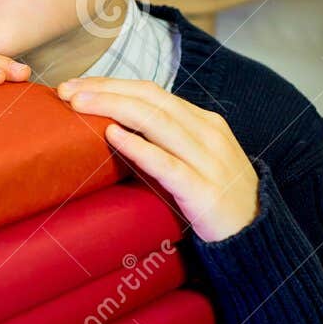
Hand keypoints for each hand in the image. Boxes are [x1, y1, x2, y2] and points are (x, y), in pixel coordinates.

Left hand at [57, 77, 259, 241]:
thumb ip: (164, 142)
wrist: (255, 238)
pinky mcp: (203, 191)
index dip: (112, 84)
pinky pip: (168, 164)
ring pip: (158, 122)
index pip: (152, 92)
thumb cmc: (214, 200)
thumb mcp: (194, 160)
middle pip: (151, 99)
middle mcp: (207, 133)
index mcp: (203, 122)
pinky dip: (139, 147)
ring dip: (114, 108)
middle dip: (106, 89)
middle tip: (67, 90)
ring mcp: (208, 160)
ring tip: (80, 105)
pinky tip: (113, 136)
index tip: (75, 86)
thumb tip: (116, 129)